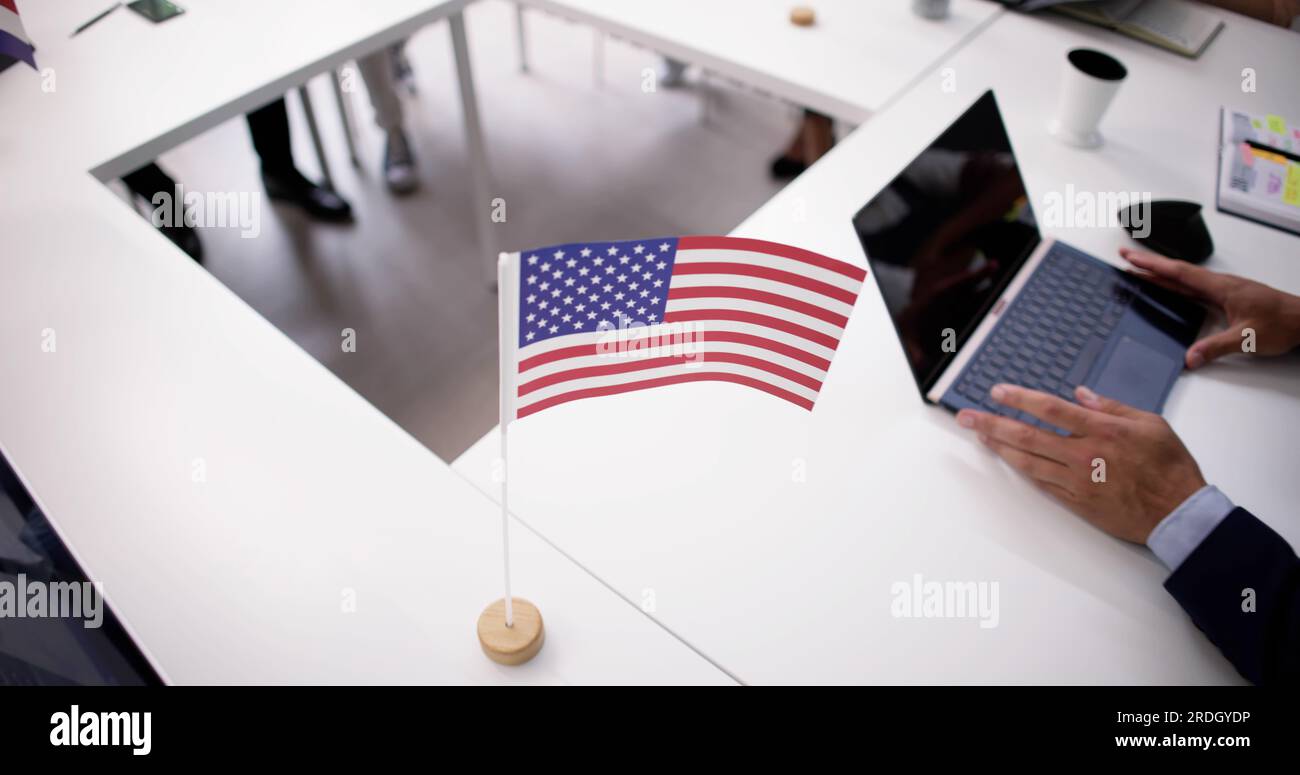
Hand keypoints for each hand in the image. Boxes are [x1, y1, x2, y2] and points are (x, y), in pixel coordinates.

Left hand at [957, 384, 1205, 543]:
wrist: (1179, 513)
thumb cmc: (1169, 467)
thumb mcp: (1150, 423)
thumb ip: (1111, 406)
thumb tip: (1080, 393)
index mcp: (1102, 430)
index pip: (1050, 409)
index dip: (1019, 399)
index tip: (997, 392)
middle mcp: (1084, 455)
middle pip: (1027, 436)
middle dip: (992, 424)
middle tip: (966, 416)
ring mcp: (1077, 481)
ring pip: (1028, 462)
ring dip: (999, 447)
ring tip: (979, 435)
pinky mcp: (1077, 502)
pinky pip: (1042, 484)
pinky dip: (1022, 471)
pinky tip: (1007, 461)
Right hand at [1122, 247, 1299, 368]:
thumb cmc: (1282, 323)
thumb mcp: (1247, 338)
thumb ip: (1216, 347)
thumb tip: (1189, 357)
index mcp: (1220, 287)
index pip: (1178, 273)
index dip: (1152, 265)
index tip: (1131, 258)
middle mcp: (1220, 285)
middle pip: (1177, 271)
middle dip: (1149, 263)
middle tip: (1125, 257)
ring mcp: (1224, 289)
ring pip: (1185, 278)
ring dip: (1161, 272)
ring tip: (1140, 271)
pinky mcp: (1229, 297)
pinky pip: (1194, 287)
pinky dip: (1176, 283)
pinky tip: (1171, 288)